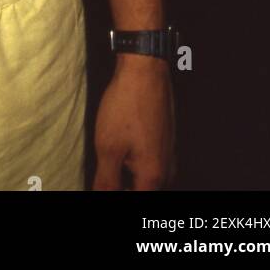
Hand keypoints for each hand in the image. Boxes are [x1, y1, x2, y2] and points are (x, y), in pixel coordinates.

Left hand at [92, 56, 175, 189]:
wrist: (145, 70)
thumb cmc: (127, 105)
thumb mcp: (108, 148)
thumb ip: (106, 182)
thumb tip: (101, 196)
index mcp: (154, 176)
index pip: (134, 199)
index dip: (115, 193)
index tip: (105, 182)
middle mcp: (167, 169)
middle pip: (142, 190)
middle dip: (122, 185)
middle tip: (105, 171)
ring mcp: (168, 153)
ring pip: (147, 178)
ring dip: (127, 175)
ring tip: (109, 161)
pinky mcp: (165, 140)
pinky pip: (151, 162)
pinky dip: (134, 161)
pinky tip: (121, 147)